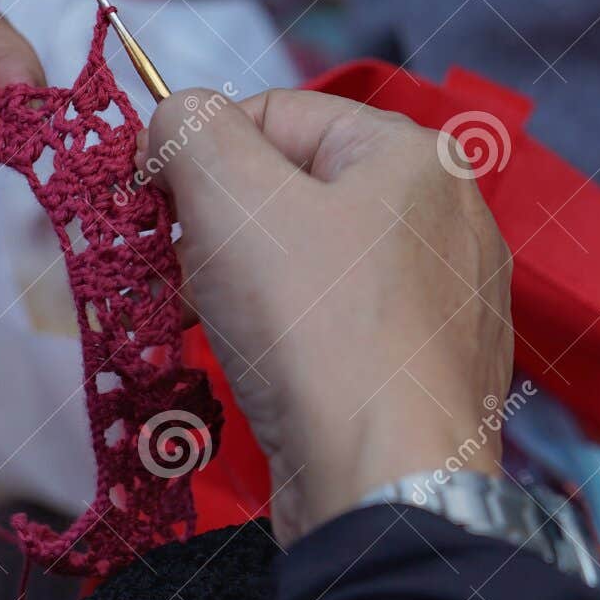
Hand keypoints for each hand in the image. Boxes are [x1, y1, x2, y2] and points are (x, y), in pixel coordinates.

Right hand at [147, 88, 513, 543]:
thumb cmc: (317, 330)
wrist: (386, 485)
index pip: (277, 114)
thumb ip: (190, 129)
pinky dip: (295, 342)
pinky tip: (270, 374)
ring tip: (221, 327)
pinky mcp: (431, 373)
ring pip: (316, 265)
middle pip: (297, 192)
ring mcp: (449, 302)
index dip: (198, 151)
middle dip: (223, 229)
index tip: (149, 202)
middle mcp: (448, 220)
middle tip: (184, 273)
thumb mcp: (230, 195)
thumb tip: (177, 120)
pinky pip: (343, 330)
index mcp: (415, 155)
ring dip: (249, 288)